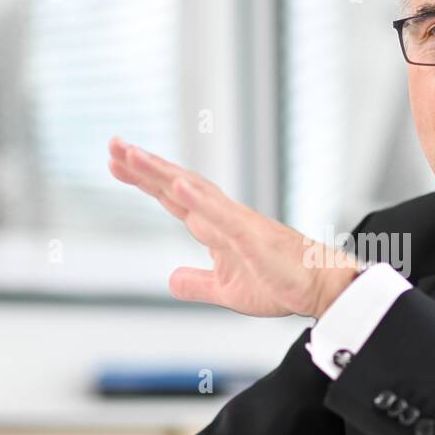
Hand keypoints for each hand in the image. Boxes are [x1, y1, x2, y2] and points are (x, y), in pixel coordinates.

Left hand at [107, 137, 358, 317]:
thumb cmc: (281, 282)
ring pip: (193, 191)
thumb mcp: (226, 290)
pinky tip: (176, 183)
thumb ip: (197, 283)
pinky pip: (221, 214)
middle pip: (177, 186)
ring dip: (162, 172)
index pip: (174, 198)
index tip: (118, 162)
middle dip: (144, 166)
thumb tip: (171, 279)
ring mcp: (237, 222)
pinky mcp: (252, 235)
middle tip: (113, 144)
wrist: (320, 289)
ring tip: (133, 154)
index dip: (146, 180)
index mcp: (216, 228)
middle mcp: (223, 217)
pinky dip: (198, 197)